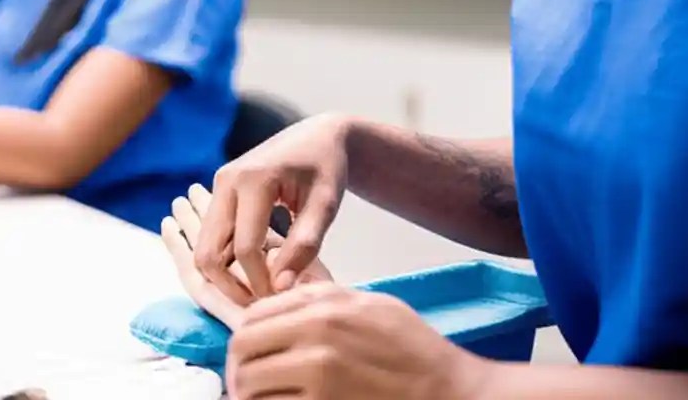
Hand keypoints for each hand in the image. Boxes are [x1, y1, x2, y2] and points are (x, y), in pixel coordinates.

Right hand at [196, 114, 350, 302]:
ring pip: (203, 248)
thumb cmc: (327, 169)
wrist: (317, 136)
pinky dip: (227, 260)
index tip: (283, 301)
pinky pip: (212, 237)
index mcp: (254, 180)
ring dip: (225, 276)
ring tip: (260, 290)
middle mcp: (226, 181)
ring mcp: (218, 185)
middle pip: (208, 252)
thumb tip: (281, 287)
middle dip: (230, 286)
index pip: (245, 248)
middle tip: (261, 304)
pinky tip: (256, 271)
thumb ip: (305, 245)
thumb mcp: (326, 206)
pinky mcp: (218, 193)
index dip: (260, 282)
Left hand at [227, 283, 490, 399]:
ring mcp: (318, 377)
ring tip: (261, 396)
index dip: (243, 335)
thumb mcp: (367, 303)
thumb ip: (319, 299)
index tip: (247, 350)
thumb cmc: (413, 348)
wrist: (448, 391)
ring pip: (250, 386)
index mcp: (324, 307)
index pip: (252, 316)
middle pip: (242, 350)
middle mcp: (315, 338)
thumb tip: (277, 301)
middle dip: (239, 366)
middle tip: (245, 379)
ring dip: (250, 393)